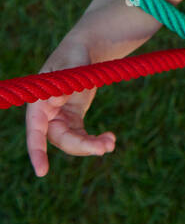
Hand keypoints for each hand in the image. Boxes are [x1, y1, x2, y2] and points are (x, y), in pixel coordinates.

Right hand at [25, 47, 115, 177]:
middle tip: (104, 148)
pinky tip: (111, 139)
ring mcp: (60, 119)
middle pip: (59, 139)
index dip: (37, 151)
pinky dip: (95, 141)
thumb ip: (64, 81)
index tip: (42, 171)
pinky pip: (82, 137)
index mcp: (39, 101)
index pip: (35, 130)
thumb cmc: (73, 54)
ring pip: (72, 142)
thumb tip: (53, 100)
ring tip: (111, 143)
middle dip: (81, 146)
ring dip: (91, 146)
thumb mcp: (71, 64)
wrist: (83, 52)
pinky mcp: (73, 120)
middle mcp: (46, 114)